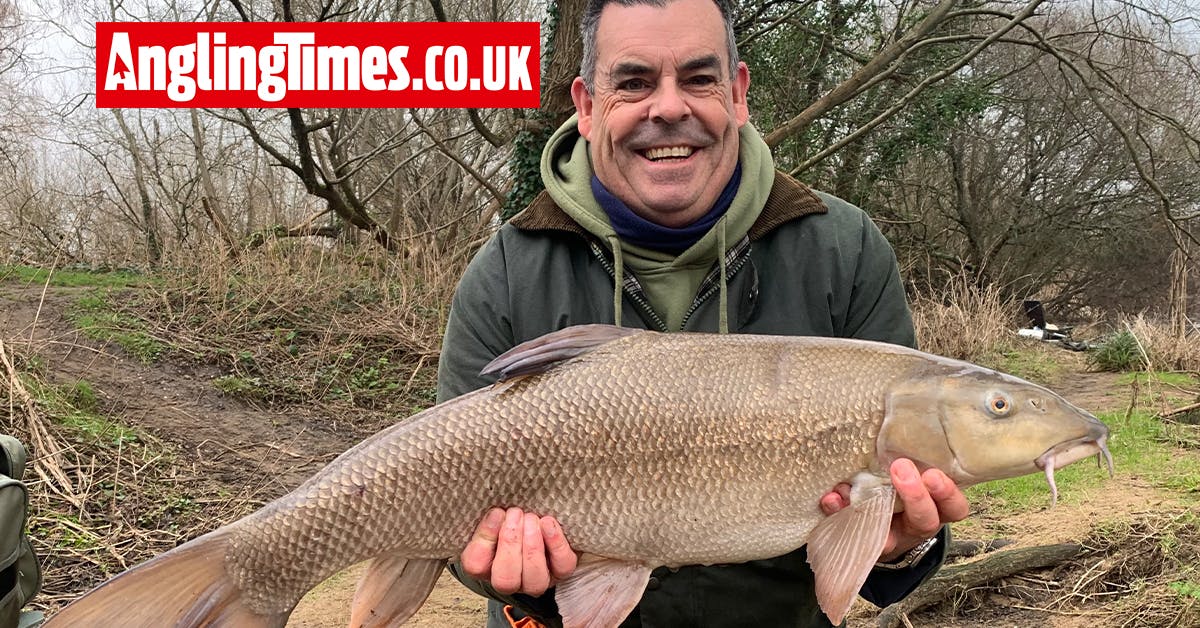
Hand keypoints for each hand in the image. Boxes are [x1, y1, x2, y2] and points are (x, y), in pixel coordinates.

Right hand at [460, 507, 577, 595]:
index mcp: (487, 566)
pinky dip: (555, 543)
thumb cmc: (516, 518)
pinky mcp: (562, 572)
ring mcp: (537, 580)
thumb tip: (496, 510)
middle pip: (505, 579)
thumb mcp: (499, 516)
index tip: (497, 513)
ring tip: (531, 519)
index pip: (475, 565)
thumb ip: (494, 517)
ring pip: (534, 580)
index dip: (485, 539)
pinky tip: (548, 523)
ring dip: (532, 547)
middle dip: (510, 543)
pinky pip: (561, 566)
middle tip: (515, 514)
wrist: (545, 523)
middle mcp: (511, 580)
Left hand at [819, 458, 969, 562]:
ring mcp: (890, 537)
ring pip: (886, 536)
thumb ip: (916, 460)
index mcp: (937, 509)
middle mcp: (916, 526)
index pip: (954, 508)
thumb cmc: (908, 489)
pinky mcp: (863, 540)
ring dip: (869, 510)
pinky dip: (838, 512)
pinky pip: (850, 531)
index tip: (933, 474)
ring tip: (850, 489)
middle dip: (915, 496)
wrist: (884, 527)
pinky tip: (830, 498)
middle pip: (925, 520)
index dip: (947, 494)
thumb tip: (898, 430)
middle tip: (900, 467)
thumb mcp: (920, 476)